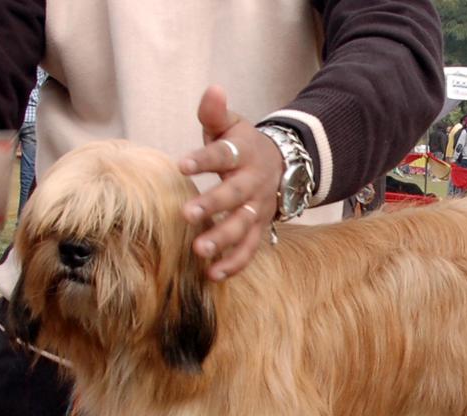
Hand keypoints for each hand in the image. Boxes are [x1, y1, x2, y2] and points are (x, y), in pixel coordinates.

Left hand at [179, 85, 282, 281]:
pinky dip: (234, 264)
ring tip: (199, 251)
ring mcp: (258, 209)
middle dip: (212, 206)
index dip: (203, 160)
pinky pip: (250, 250)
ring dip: (223, 239)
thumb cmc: (243, 145)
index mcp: (244, 155)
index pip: (223, 155)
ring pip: (243, 227)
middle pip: (234, 196)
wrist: (284, 166)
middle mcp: (253, 184)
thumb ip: (215, 112)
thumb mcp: (232, 125)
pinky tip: (212, 274)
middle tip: (186, 215)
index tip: (181, 165)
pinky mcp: (259, 229)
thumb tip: (212, 89)